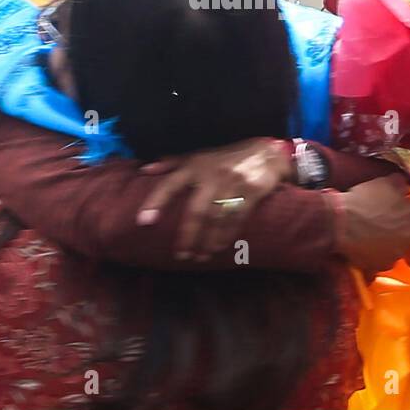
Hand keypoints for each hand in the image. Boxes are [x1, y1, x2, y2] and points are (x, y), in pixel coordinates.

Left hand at [137, 138, 292, 261]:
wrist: (265, 152)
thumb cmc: (225, 158)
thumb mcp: (198, 155)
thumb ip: (172, 163)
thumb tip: (145, 169)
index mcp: (194, 166)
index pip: (170, 184)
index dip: (156, 202)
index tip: (143, 222)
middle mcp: (211, 175)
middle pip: (196, 211)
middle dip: (188, 236)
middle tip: (181, 255)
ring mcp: (232, 183)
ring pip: (216, 219)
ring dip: (208, 241)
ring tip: (200, 256)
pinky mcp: (251, 191)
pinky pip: (236, 219)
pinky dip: (226, 236)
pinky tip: (219, 247)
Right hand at [336, 174, 409, 274]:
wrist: (340, 221)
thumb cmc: (362, 200)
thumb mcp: (384, 182)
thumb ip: (399, 183)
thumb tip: (404, 184)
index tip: (406, 222)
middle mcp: (407, 238)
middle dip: (402, 241)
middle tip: (391, 239)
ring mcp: (393, 255)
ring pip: (394, 256)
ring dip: (386, 252)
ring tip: (373, 246)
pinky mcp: (377, 267)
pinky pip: (376, 268)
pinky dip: (371, 265)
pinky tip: (362, 257)